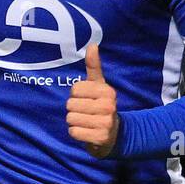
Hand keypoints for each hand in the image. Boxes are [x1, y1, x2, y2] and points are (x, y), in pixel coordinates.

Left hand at [66, 43, 118, 157]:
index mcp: (108, 91)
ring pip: (71, 119)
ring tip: (85, 122)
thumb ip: (94, 66)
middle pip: (71, 104)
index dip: (76, 95)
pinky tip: (86, 132)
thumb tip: (92, 45)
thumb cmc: (100, 105)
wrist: (113, 134)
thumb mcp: (99, 85)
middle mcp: (109, 106)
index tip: (86, 99)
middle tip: (85, 112)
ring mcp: (105, 123)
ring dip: (74, 122)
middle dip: (74, 109)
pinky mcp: (100, 138)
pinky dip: (76, 133)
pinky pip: (74, 132)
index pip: (75, 89)